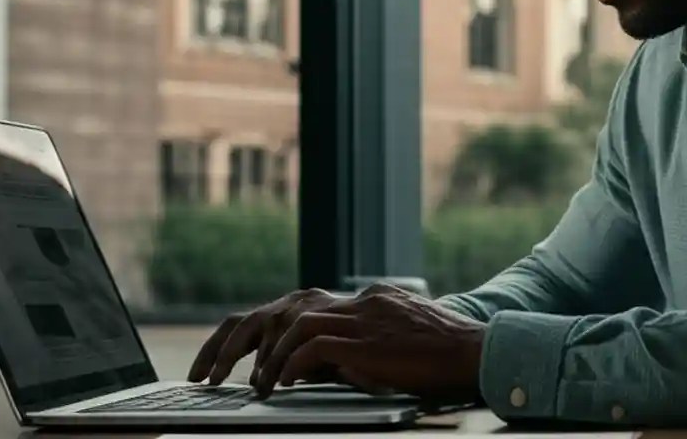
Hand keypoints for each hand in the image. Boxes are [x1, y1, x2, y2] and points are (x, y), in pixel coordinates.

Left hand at [187, 284, 485, 402]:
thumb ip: (352, 348)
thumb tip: (309, 370)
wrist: (479, 352)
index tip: (231, 361)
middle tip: (208, 374)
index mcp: (362, 300)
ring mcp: (363, 316)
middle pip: (280, 308)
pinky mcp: (369, 339)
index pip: (294, 308)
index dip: (257, 333)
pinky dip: (291, 365)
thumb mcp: (391, 346)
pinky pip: (315, 346)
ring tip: (251, 386)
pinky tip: (280, 385)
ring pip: (292, 323)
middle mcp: (357, 301)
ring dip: (264, 356)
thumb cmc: (441, 358)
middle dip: (236, 340)